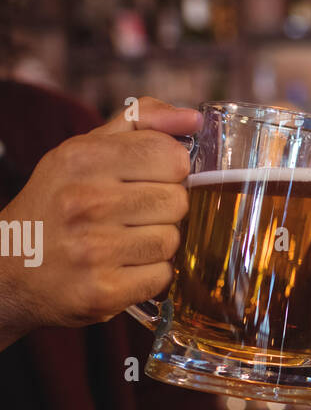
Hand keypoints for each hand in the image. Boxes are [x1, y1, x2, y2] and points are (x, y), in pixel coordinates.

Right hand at [0, 97, 199, 345]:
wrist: (10, 270)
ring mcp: (93, 250)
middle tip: (132, 215)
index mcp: (82, 158)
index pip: (171, 156)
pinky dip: (149, 275)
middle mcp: (85, 202)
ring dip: (156, 242)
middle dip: (162, 208)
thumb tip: (193, 118)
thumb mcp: (83, 150)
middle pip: (177, 200)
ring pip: (172, 240)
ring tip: (124, 242)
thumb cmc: (56, 205)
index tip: (149, 178)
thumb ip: (139, 122)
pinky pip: (162, 276)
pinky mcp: (103, 292)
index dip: (170, 170)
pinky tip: (121, 267)